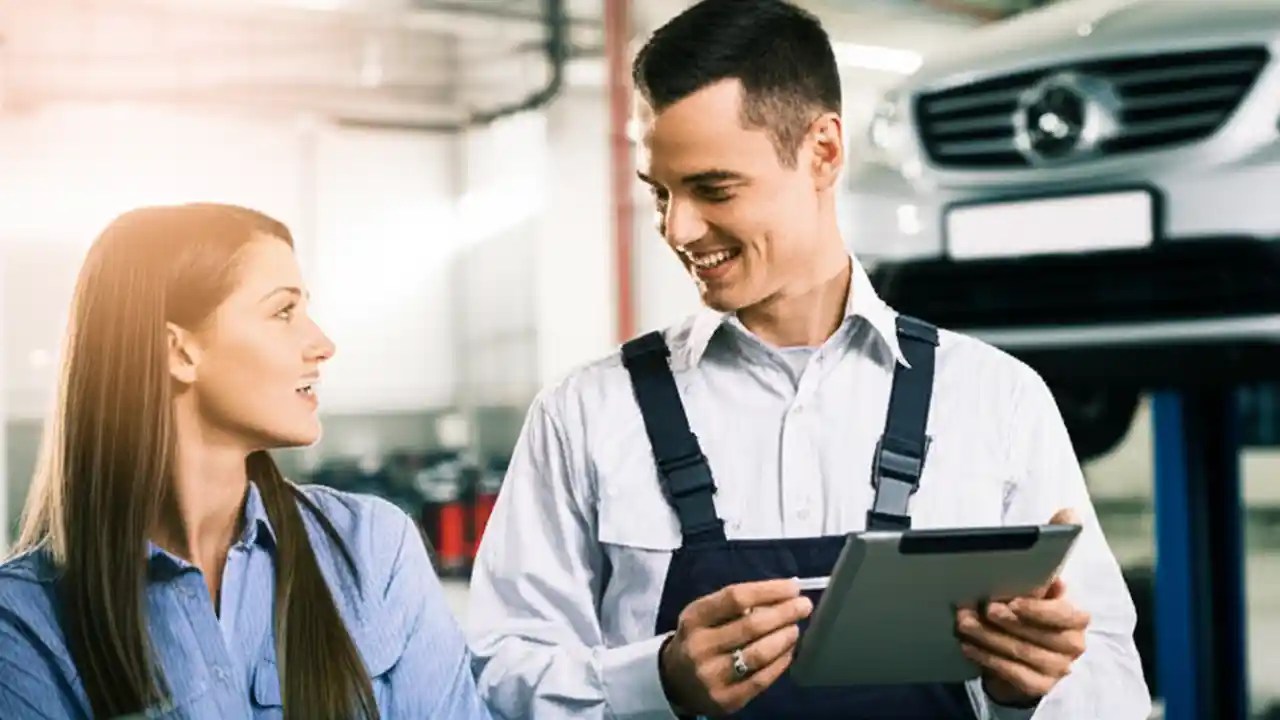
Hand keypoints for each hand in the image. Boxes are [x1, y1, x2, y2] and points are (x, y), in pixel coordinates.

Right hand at [659, 579, 812, 716]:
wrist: (675, 681)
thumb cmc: (699, 638)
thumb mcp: (704, 615)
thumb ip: (735, 605)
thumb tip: (782, 594)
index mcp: (694, 618)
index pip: (736, 598)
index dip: (768, 590)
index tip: (792, 587)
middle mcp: (700, 647)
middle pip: (751, 625)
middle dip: (784, 613)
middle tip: (804, 606)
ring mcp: (712, 676)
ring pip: (759, 654)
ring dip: (784, 638)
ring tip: (795, 629)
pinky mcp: (726, 699)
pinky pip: (762, 679)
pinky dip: (780, 662)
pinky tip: (788, 651)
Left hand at [955, 508, 1089, 706]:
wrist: (1019, 654)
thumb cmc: (1025, 610)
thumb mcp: (1035, 582)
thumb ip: (1050, 550)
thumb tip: (1070, 513)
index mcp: (1075, 617)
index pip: (1065, 615)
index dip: (1038, 610)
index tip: (1014, 600)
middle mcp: (1072, 645)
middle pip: (1036, 635)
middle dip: (1003, 620)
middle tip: (978, 607)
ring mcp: (1057, 669)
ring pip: (1020, 653)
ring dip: (988, 637)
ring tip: (963, 622)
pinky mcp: (1038, 687)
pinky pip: (1011, 674)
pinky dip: (986, 658)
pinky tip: (967, 645)